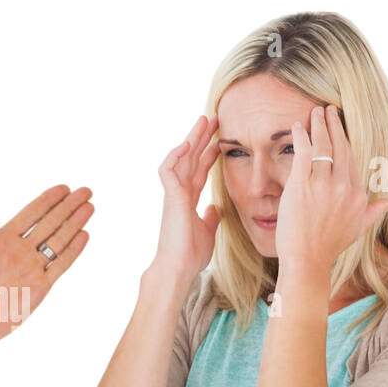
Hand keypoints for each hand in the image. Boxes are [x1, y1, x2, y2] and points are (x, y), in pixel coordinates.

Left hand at [0, 185, 92, 350]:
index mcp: (1, 241)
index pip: (30, 214)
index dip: (47, 200)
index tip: (63, 188)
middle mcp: (20, 252)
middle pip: (50, 223)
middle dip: (68, 206)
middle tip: (86, 190)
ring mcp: (32, 269)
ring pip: (58, 241)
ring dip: (75, 224)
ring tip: (90, 207)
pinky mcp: (41, 287)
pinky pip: (60, 265)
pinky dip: (73, 251)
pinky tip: (84, 235)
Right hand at [152, 115, 221, 289]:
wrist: (179, 268)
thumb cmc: (190, 255)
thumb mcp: (207, 231)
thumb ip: (210, 218)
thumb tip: (216, 208)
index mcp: (188, 200)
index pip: (199, 170)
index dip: (208, 154)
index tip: (220, 141)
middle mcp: (180, 193)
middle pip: (190, 158)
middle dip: (201, 137)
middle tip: (214, 118)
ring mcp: (173, 194)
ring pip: (180, 158)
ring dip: (192, 138)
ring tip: (203, 121)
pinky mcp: (170, 197)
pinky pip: (168, 170)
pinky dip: (176, 155)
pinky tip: (187, 143)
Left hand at [275, 105, 387, 272]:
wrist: (307, 259)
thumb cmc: (329, 246)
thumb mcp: (358, 228)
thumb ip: (375, 212)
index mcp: (357, 193)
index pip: (350, 158)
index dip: (343, 139)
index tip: (339, 126)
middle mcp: (343, 186)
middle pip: (339, 147)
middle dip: (333, 125)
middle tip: (327, 109)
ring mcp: (323, 185)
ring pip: (322, 146)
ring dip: (318, 125)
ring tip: (314, 112)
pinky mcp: (302, 186)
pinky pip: (303, 154)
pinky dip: (300, 138)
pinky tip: (296, 127)